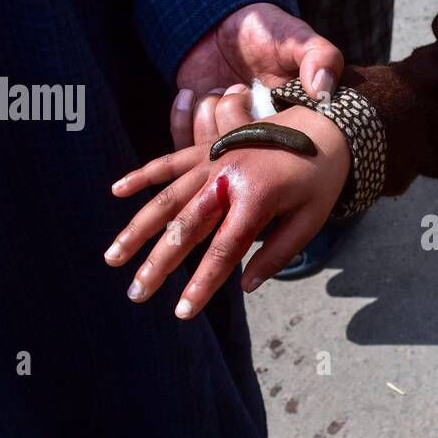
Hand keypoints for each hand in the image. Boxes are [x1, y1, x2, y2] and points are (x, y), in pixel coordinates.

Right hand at [104, 85, 349, 315]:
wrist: (325, 126)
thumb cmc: (319, 178)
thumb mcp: (311, 220)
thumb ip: (277, 254)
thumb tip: (245, 286)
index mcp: (255, 198)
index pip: (222, 252)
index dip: (201, 284)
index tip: (182, 312)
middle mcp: (226, 178)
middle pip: (184, 229)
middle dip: (157, 264)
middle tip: (135, 293)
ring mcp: (212, 161)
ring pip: (166, 199)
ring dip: (137, 229)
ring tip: (112, 257)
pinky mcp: (207, 149)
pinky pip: (168, 162)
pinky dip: (142, 175)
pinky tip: (116, 191)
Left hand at [169, 3, 342, 149]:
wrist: (222, 21)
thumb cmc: (268, 31)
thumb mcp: (299, 38)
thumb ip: (321, 57)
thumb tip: (322, 92)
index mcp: (290, 131)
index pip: (284, 163)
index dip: (268, 147)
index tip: (262, 108)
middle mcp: (259, 144)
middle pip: (244, 173)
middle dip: (230, 136)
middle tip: (237, 90)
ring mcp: (228, 142)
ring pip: (211, 161)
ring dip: (206, 120)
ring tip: (217, 90)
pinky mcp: (199, 135)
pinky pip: (183, 147)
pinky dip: (182, 118)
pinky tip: (189, 93)